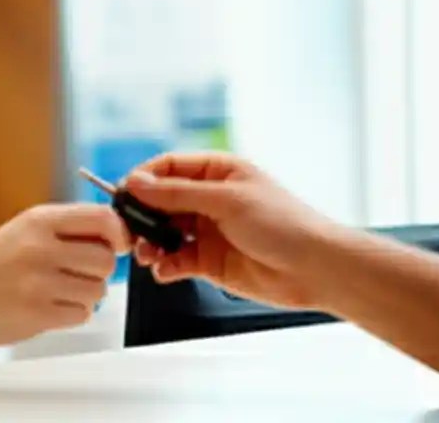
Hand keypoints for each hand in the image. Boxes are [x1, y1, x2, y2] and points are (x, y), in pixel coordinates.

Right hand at [0, 203, 130, 358]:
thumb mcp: (25, 230)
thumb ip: (68, 229)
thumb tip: (118, 236)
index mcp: (39, 220)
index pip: (102, 218)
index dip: (119, 233)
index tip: (117, 243)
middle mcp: (41, 248)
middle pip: (106, 259)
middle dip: (101, 269)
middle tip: (80, 272)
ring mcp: (40, 283)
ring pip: (98, 290)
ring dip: (87, 294)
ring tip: (61, 291)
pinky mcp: (38, 314)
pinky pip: (82, 314)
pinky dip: (74, 313)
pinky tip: (51, 306)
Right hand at [126, 152, 350, 310]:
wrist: (315, 269)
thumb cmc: (284, 225)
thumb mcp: (227, 200)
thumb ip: (178, 194)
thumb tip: (138, 183)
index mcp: (219, 172)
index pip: (169, 167)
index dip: (144, 178)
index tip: (123, 192)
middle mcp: (211, 199)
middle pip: (162, 201)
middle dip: (143, 214)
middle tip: (127, 228)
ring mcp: (210, 231)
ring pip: (165, 232)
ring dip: (151, 242)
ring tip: (146, 253)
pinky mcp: (210, 262)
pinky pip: (177, 260)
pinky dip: (166, 265)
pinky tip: (164, 269)